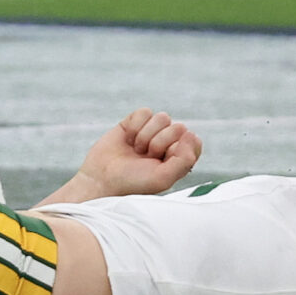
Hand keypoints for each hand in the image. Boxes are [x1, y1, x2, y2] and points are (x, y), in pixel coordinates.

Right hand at [73, 109, 203, 197]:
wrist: (101, 178)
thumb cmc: (133, 182)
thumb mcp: (163, 178)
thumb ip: (184, 160)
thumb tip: (191, 134)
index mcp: (179, 159)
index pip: (193, 142)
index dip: (181, 148)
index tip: (166, 159)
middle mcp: (167, 144)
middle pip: (178, 127)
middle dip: (160, 142)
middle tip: (147, 157)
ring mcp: (151, 132)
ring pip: (162, 117)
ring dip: (147, 135)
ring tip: (137, 149)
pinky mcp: (134, 122)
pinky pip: (144, 112)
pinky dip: (136, 126)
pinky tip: (128, 139)